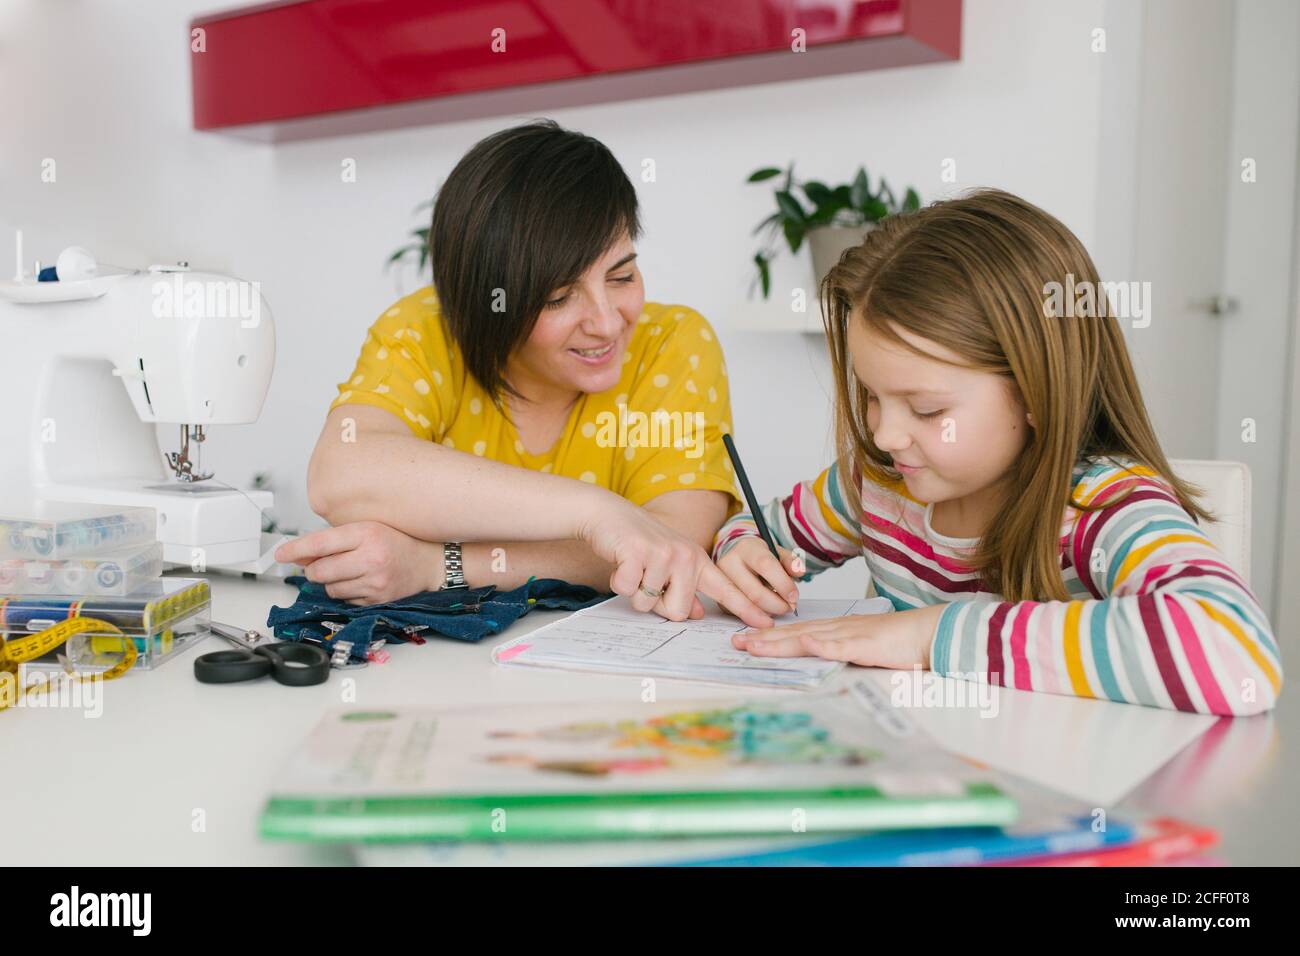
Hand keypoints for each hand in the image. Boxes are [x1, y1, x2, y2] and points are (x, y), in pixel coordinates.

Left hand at [274, 521, 442, 604]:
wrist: (430, 563)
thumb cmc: (397, 541)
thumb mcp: (366, 529)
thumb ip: (334, 540)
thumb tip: (300, 555)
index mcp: (367, 534)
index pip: (321, 544)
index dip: (295, 549)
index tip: (280, 554)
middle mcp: (371, 558)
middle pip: (320, 571)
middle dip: (314, 569)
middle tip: (322, 564)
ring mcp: (375, 582)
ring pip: (330, 588)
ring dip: (332, 582)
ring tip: (350, 570)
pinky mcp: (377, 600)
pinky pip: (345, 600)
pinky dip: (347, 592)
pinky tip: (362, 581)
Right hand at [576, 498, 773, 629]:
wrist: (609, 515)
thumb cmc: (639, 542)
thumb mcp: (670, 561)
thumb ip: (687, 587)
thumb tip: (699, 613)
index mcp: (696, 560)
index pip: (727, 589)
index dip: (748, 607)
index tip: (768, 621)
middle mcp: (685, 556)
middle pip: (679, 612)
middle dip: (658, 605)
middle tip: (648, 580)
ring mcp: (663, 554)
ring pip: (649, 604)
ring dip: (635, 591)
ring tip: (634, 567)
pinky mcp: (637, 553)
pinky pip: (628, 590)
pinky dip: (619, 581)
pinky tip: (621, 562)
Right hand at [715, 536, 804, 617]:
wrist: (736, 559)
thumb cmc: (759, 558)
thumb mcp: (777, 553)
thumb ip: (790, 561)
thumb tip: (799, 571)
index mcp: (747, 548)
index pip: (766, 565)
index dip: (783, 584)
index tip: (794, 597)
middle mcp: (729, 562)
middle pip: (755, 592)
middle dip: (777, 605)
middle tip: (789, 608)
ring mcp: (720, 582)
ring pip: (746, 606)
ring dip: (767, 613)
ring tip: (779, 609)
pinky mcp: (717, 598)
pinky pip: (738, 614)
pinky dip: (755, 617)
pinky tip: (764, 612)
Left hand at [732, 603, 946, 669]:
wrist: (928, 632)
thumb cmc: (897, 642)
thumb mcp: (862, 647)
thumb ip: (840, 652)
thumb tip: (818, 659)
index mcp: (835, 631)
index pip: (794, 634)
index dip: (769, 637)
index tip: (744, 640)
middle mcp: (837, 629)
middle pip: (793, 634)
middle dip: (763, 639)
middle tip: (734, 643)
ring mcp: (850, 635)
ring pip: (809, 638)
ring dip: (780, 642)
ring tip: (754, 645)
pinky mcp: (867, 645)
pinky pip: (842, 646)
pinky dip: (824, 645)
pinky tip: (806, 644)